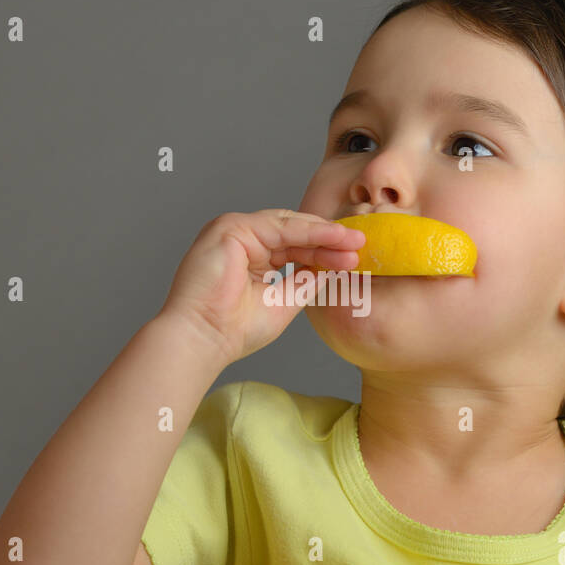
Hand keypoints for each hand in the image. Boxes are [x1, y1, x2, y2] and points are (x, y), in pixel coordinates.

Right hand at [158, 209, 364, 365]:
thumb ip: (303, 282)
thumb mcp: (282, 302)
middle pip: (293, 231)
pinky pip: (278, 226)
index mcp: (250, 256)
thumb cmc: (233, 330)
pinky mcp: (230, 228)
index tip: (354, 258)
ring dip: (324, 233)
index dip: (325, 251)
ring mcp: (233, 230)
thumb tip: (329, 270)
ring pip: (288, 225)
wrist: (203, 339)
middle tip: (360, 244)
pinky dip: (308, 232)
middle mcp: (241, 240)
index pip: (294, 246)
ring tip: (353, 241)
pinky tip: (333, 238)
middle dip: (329, 239)